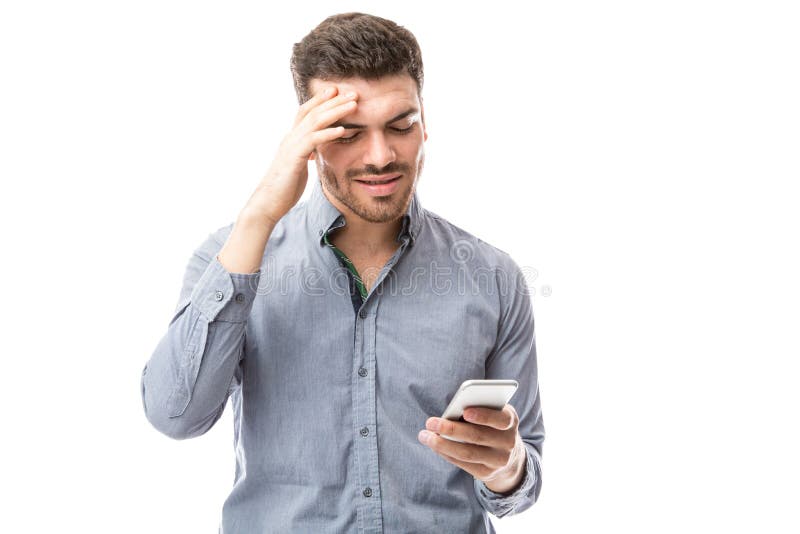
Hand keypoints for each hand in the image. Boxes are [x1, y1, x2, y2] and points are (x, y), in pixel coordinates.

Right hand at [242, 85, 357, 225]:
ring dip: (335, 111)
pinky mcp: (294, 158)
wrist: (268, 203)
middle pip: (313, 112)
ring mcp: (291, 146)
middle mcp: (290, 138)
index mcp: (292, 139)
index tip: (336, 91)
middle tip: (352, 92)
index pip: (306, 112)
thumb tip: (314, 152)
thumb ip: (306, 155)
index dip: (320, 100)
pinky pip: (313, 141)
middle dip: (333, 100)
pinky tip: (342, 130)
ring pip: (315, 122)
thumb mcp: (298, 166)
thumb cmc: (284, 188)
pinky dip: (328, 133)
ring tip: (353, 104)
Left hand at [418, 404, 526, 493]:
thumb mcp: (493, 413)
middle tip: (430, 422)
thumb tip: (452, 412)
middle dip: (451, 429)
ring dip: (443, 444)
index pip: (500, 419)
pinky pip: (463, 464)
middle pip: (477, 436)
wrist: (509, 454)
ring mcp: (498, 460)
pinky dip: (446, 454)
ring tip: (425, 436)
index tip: (465, 411)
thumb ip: (479, 408)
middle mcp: (508, 442)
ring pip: (467, 453)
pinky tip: (434, 446)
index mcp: (510, 421)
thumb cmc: (492, 424)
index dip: (484, 416)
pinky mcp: (487, 473)